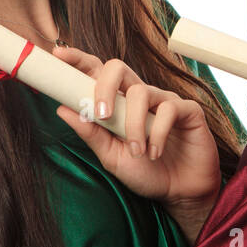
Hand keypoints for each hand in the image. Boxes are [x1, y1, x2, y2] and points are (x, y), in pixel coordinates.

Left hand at [50, 45, 221, 217]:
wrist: (180, 192)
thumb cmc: (145, 172)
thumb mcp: (111, 157)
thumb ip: (91, 134)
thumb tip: (63, 109)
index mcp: (118, 103)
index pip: (97, 73)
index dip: (79, 60)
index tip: (58, 54)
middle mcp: (140, 96)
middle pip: (117, 68)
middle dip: (104, 86)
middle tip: (102, 115)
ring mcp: (164, 100)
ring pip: (141, 92)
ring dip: (134, 125)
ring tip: (136, 151)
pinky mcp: (188, 110)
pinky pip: (169, 109)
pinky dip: (158, 133)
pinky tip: (155, 152)